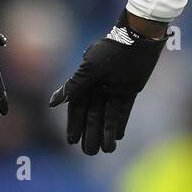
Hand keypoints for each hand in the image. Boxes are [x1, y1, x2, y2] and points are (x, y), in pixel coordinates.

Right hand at [49, 10, 166, 154]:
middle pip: (92, 115)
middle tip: (89, 152)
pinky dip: (120, 123)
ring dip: (106, 132)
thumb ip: (74, 86)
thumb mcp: (90, 68)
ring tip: (106, 150)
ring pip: (107, 115)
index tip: (72, 141)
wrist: (138, 38)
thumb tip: (53, 102)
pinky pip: (123, 110)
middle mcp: (98, 87)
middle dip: (90, 133)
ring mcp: (114, 89)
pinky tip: (118, 137)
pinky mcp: (129, 90)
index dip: (75, 124)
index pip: (77, 108)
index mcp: (85, 81)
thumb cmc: (111, 49)